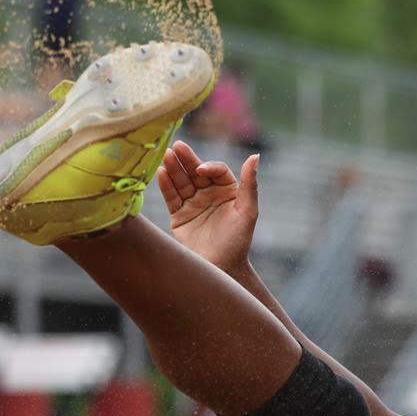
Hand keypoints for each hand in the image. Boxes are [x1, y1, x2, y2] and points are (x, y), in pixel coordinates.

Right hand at [157, 140, 257, 269]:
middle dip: (186, 160)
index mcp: (228, 191)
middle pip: (196, 172)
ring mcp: (193, 204)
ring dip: (174, 169)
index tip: (202, 170)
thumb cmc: (238, 242)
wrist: (220, 269)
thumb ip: (250, 184)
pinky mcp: (179, 215)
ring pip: (182, 182)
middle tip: (176, 146)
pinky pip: (172, 197)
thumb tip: (255, 156)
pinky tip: (161, 173)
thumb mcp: (248, 212)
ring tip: (166, 156)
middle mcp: (209, 194)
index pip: (217, 171)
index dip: (209, 167)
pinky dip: (166, 186)